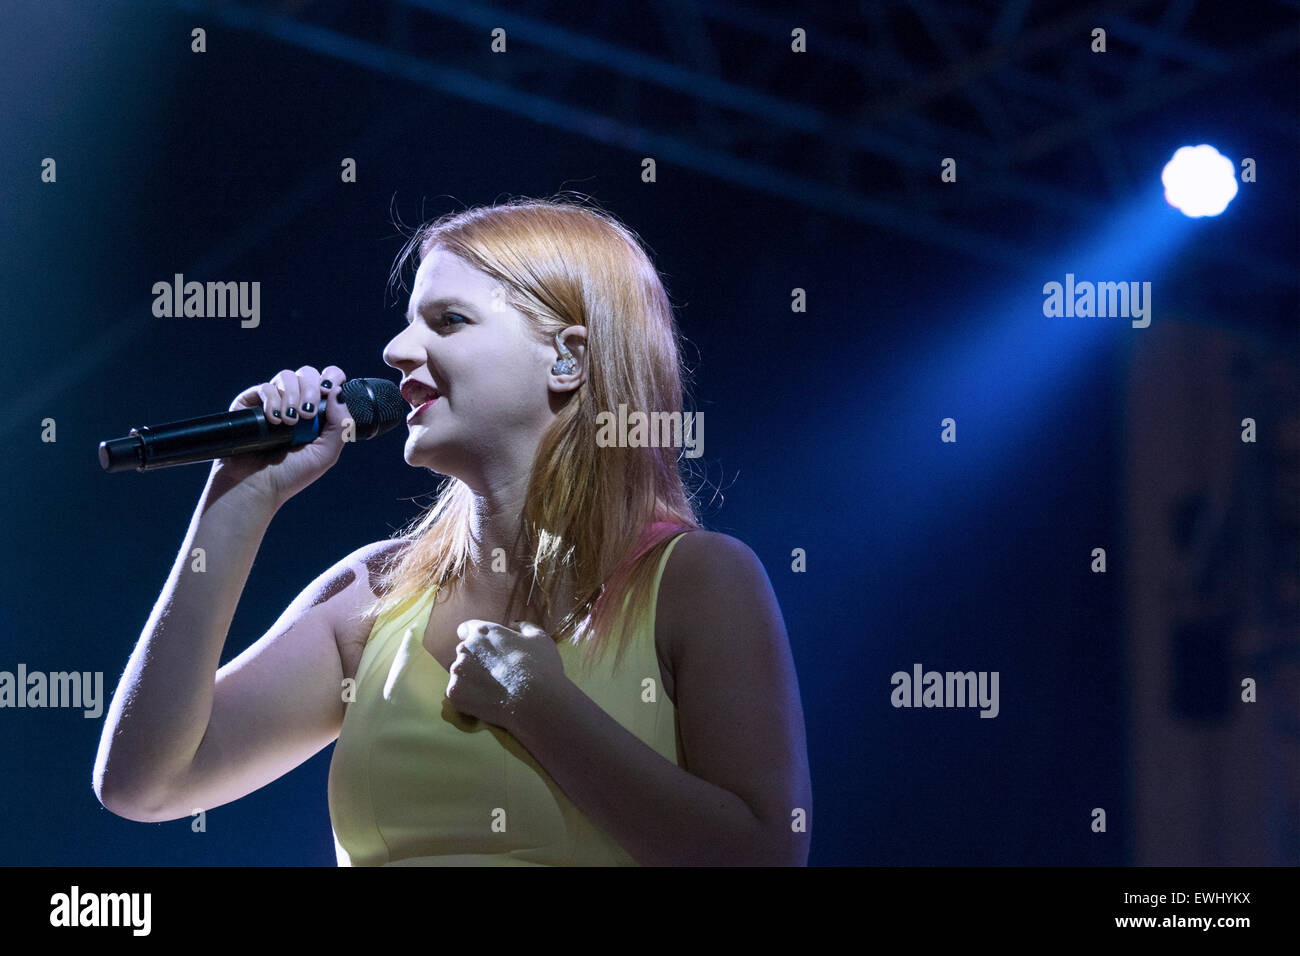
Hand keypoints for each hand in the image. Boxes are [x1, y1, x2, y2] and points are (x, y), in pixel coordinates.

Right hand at [211, 365, 351, 507]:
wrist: (256, 486)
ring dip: (291, 395)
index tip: (327, 392)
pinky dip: (272, 400)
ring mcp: (274, 401)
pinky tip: (274, 421)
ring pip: (287, 376)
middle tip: (307, 414)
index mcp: (318, 411)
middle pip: (308, 373)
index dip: (332, 378)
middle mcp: (296, 402)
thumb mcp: (326, 453)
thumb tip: (338, 392)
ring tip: (289, 422)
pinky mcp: (251, 403)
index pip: (329, 380)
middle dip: (311, 390)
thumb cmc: (291, 474)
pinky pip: (265, 387)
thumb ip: (340, 424)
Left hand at [445, 619, 569, 733]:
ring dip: (472, 679)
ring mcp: (457, 672)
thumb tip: (514, 625)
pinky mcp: (454, 693)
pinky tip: (488, 700)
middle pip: (465, 652)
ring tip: (493, 689)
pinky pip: (458, 693)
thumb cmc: (540, 667)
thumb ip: (523, 627)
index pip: (465, 629)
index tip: (486, 649)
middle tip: (496, 673)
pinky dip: (469, 697)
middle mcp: (465, 648)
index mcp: (482, 632)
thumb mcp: (539, 638)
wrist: (535, 703)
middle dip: (476, 660)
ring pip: (461, 673)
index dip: (476, 639)